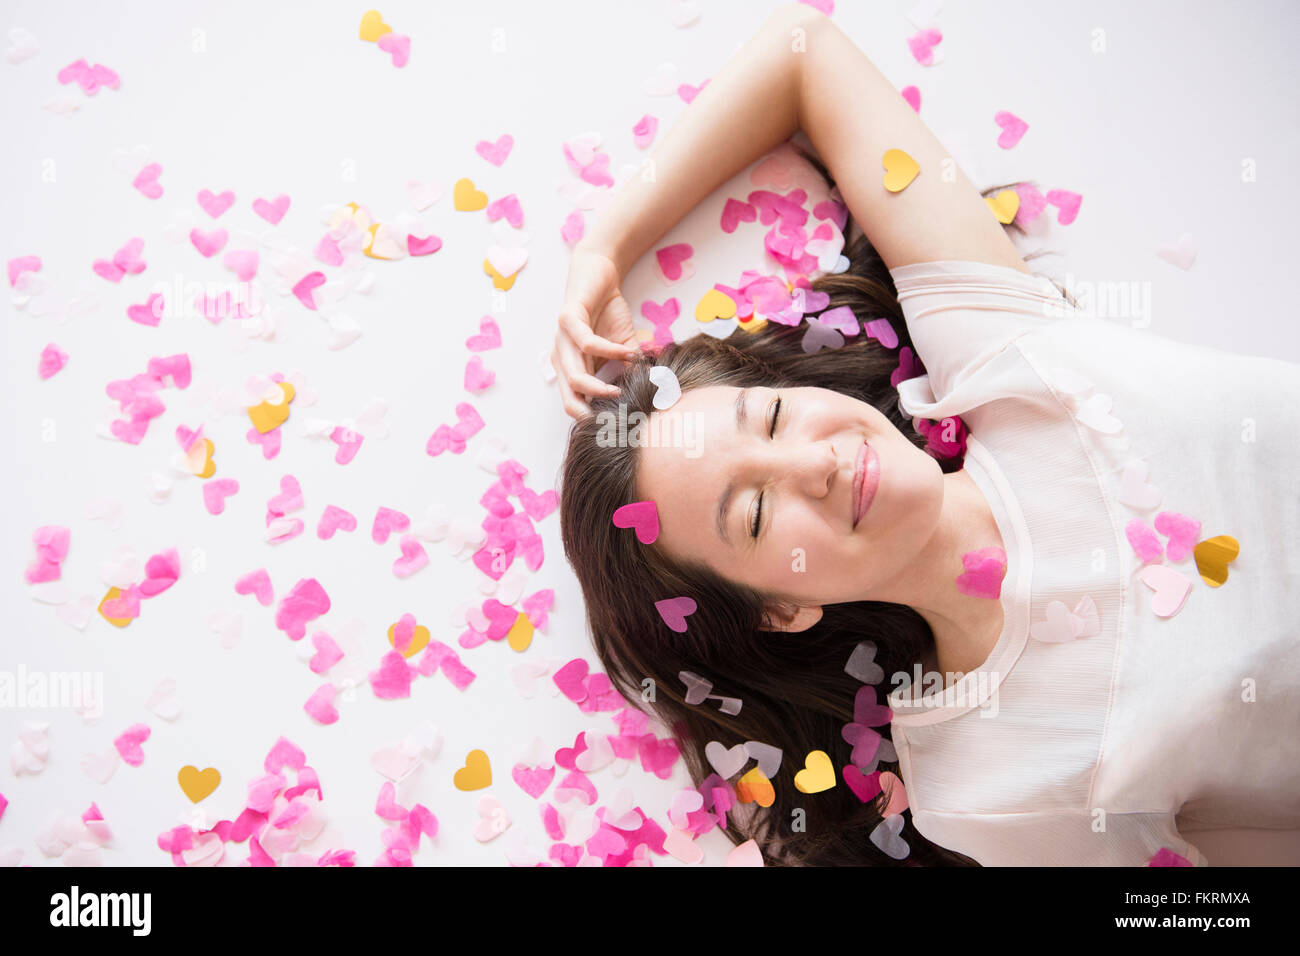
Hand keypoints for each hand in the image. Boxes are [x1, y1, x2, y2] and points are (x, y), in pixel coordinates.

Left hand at [551, 244, 641, 417]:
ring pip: (574, 377)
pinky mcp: (568, 320)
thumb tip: (649, 395)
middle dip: (591, 413)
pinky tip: (627, 352)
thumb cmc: (609, 313)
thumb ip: (631, 371)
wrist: (598, 273)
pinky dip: (609, 351)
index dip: (594, 420)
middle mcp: (562, 359)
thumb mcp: (624, 348)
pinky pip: (587, 343)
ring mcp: (561, 340)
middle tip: (616, 420)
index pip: (576, 405)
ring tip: (620, 390)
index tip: (618, 428)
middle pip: (569, 399)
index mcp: (572, 370)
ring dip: (598, 387)